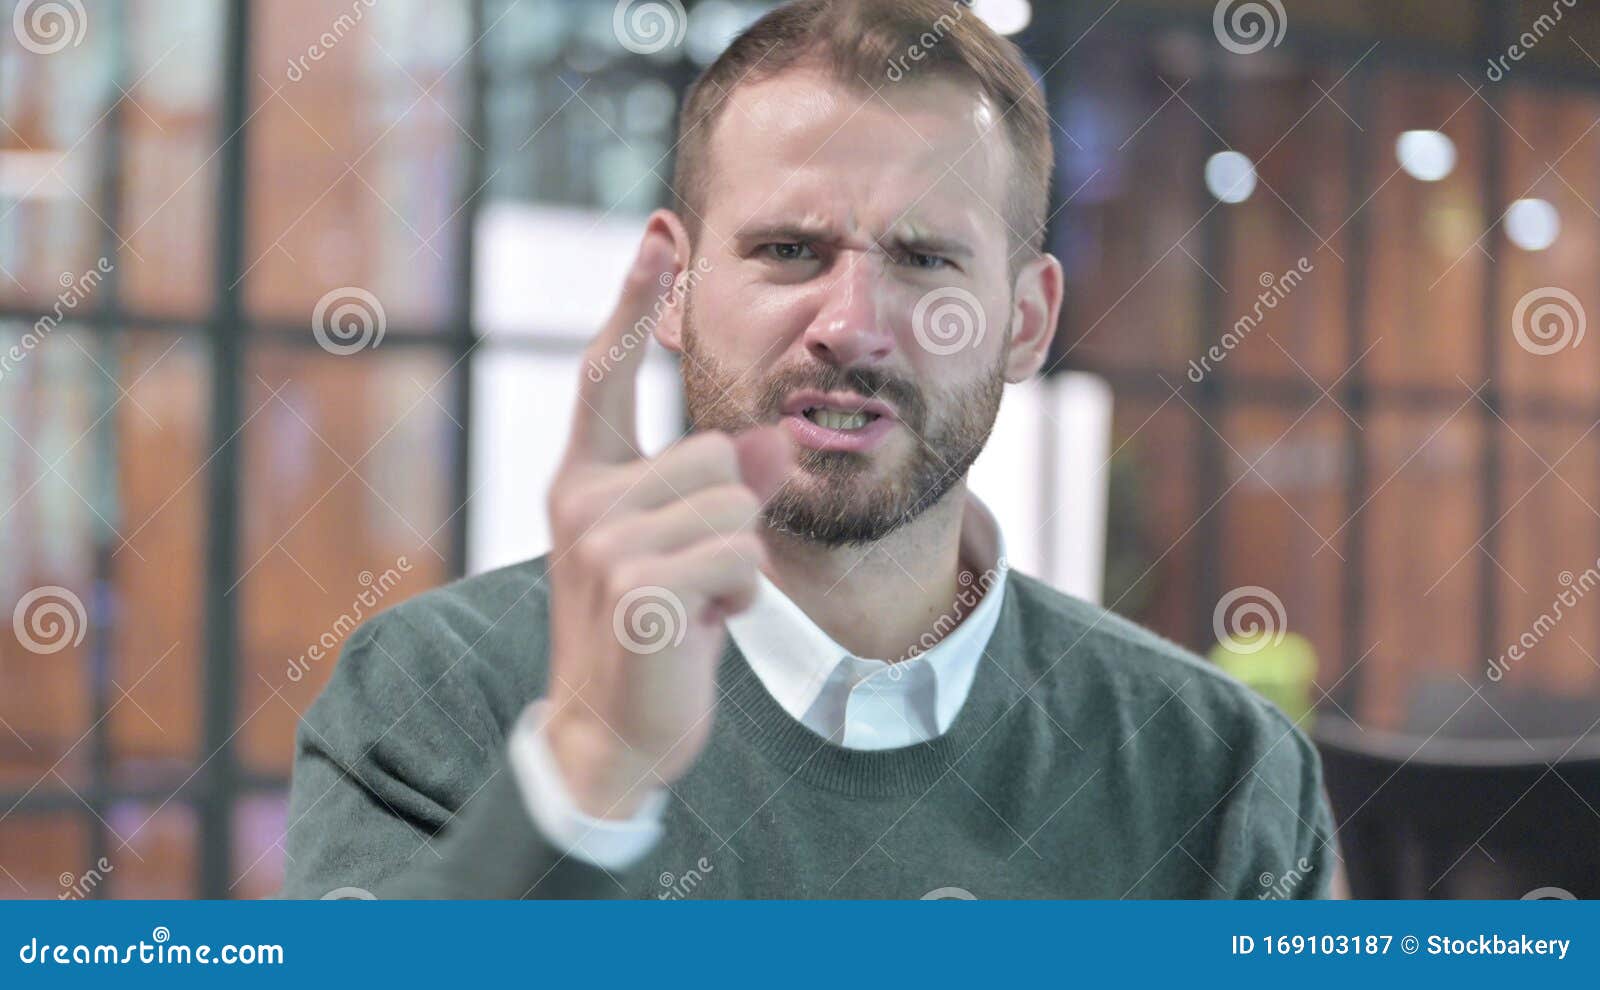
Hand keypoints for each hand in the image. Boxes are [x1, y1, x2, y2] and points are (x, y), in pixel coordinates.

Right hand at [542, 233, 791, 818]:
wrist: (608, 735)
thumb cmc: (649, 636)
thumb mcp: (681, 550)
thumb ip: (713, 487)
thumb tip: (772, 442)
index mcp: (584, 482)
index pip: (606, 377)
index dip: (633, 302)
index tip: (662, 232)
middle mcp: (584, 502)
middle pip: (718, 454)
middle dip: (732, 517)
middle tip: (692, 579)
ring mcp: (607, 544)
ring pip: (738, 505)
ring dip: (739, 562)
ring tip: (694, 604)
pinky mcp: (643, 588)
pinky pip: (744, 556)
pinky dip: (743, 597)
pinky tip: (702, 628)